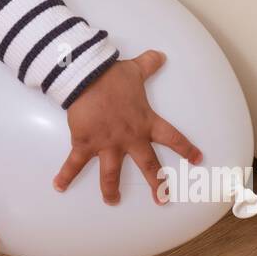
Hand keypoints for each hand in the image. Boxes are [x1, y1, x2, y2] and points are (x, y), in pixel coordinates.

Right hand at [53, 49, 201, 204]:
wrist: (87, 78)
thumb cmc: (113, 76)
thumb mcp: (135, 69)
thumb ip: (149, 64)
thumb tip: (160, 55)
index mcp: (145, 122)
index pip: (172, 137)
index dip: (186, 148)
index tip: (197, 159)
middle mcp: (129, 138)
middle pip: (148, 164)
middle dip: (157, 183)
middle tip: (163, 199)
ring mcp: (106, 143)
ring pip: (111, 173)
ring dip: (111, 189)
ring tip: (112, 200)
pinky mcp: (84, 143)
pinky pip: (74, 163)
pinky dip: (65, 175)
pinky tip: (59, 186)